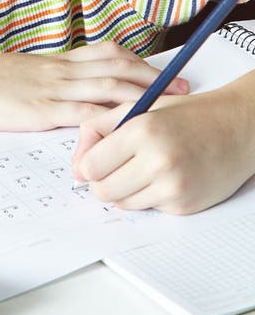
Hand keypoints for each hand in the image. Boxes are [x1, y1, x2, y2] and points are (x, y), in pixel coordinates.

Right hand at [0, 41, 188, 131]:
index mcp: (55, 61)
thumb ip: (45, 80)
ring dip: (142, 94)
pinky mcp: (42, 110)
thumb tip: (65, 89)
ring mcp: (53, 90)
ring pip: (107, 86)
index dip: (136, 61)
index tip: (160, 70)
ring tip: (168, 104)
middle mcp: (60, 71)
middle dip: (153, 77)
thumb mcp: (20, 74)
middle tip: (181, 87)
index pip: (105, 54)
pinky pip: (83, 112)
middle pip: (116, 67)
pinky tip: (127, 125)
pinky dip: (109, 117)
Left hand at [72, 80, 254, 213]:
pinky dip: (149, 195)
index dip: (87, 164)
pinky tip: (164, 175)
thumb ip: (100, 127)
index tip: (93, 159)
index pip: (90, 165)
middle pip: (103, 190)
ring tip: (143, 167)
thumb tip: (77, 165)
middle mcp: (157, 160)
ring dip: (125, 189)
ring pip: (122, 203)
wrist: (237, 128)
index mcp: (142, 130)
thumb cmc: (188, 114)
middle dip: (103, 179)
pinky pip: (147, 208)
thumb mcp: (140, 106)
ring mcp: (172, 187)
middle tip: (116, 165)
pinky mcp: (184, 205)